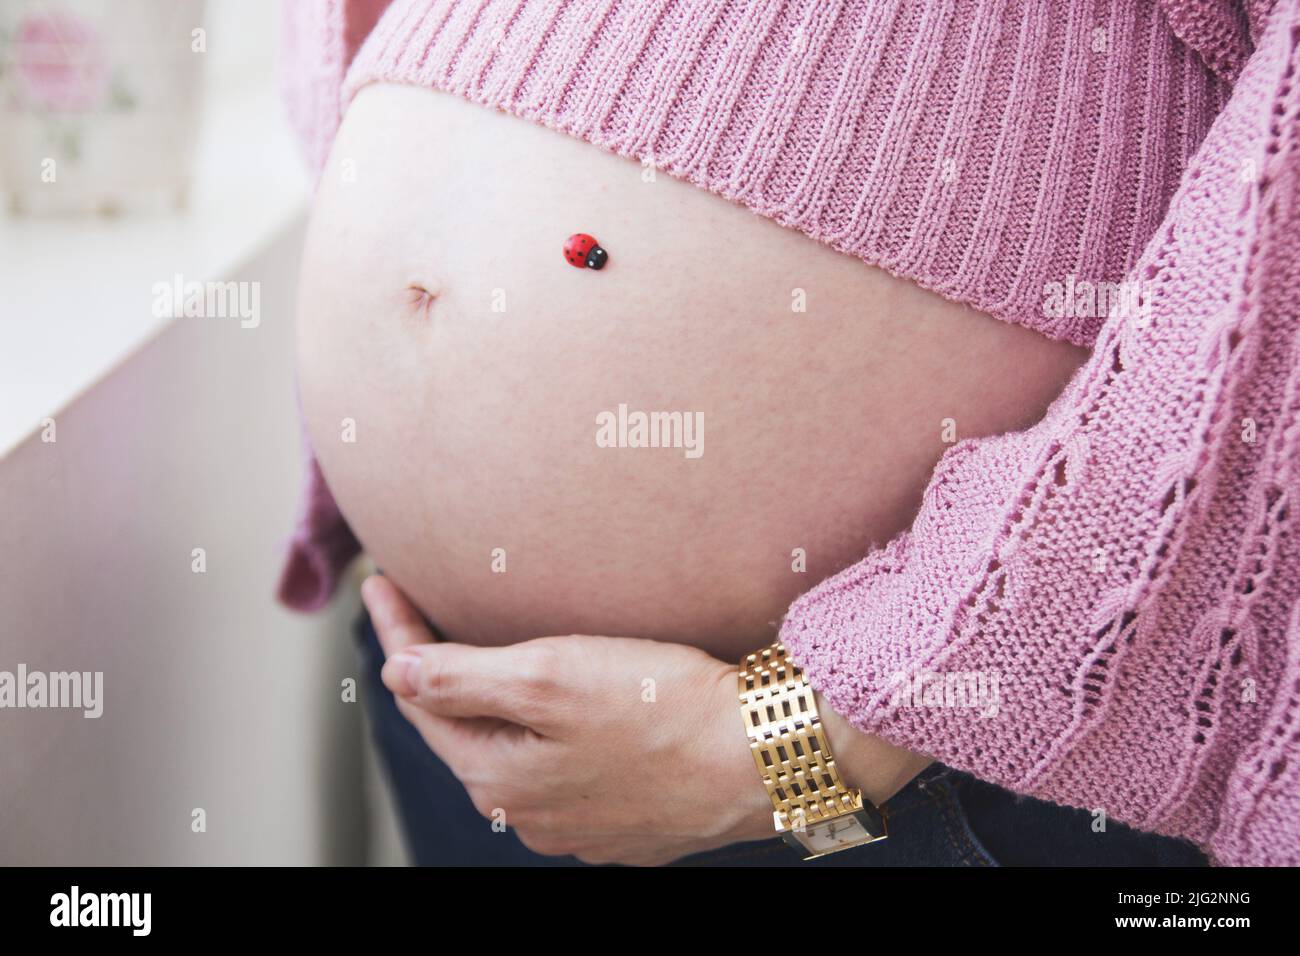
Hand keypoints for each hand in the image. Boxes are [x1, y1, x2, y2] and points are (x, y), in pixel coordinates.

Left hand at [361, 575, 774, 864]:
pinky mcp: (626, 819)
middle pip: (466, 728)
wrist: (765, 757)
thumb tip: (394, 672)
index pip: (423, 697)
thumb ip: (461, 678)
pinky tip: (570, 707)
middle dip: (444, 672)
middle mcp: (531, 814)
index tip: (382, 583)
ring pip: (518, 751)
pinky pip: (567, 769)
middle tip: (426, 613)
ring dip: (500, 704)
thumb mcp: (550, 678)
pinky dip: (553, 731)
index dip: (399, 634)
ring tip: (493, 656)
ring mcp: (581, 824)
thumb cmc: (664, 710)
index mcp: (499, 779)